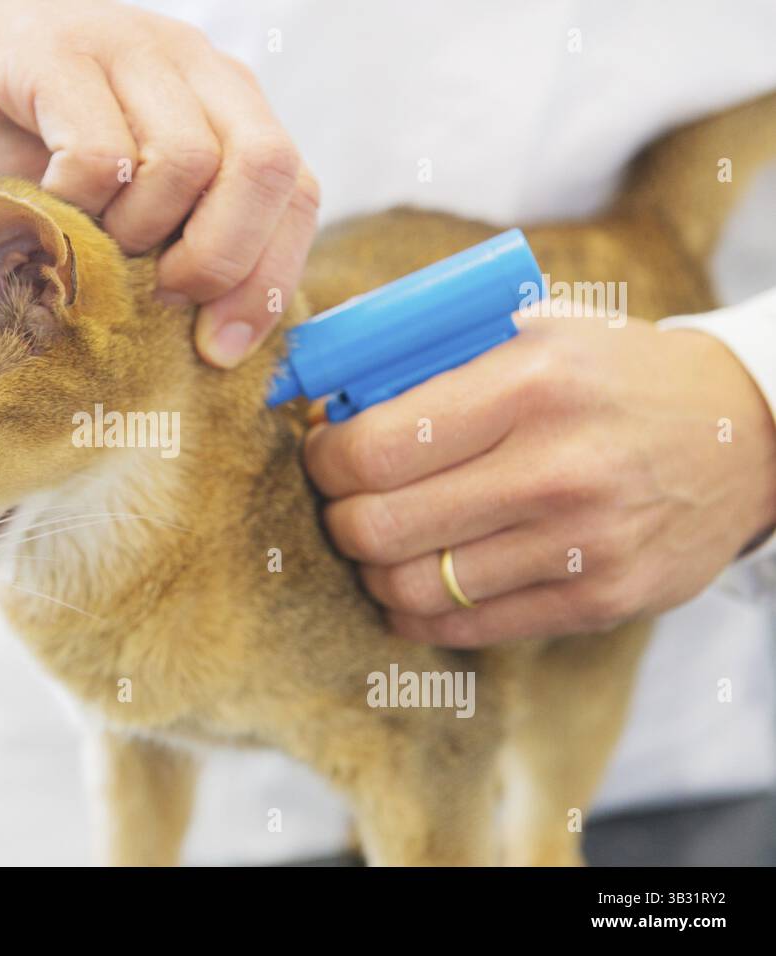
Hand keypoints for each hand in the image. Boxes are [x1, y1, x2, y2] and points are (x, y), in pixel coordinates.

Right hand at [0, 0, 318, 366]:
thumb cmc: (36, 127)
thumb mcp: (118, 187)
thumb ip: (169, 237)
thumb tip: (207, 339)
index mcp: (226, 101)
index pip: (297, 190)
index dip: (270, 278)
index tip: (224, 346)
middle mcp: (193, 64)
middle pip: (265, 167)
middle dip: (222, 259)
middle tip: (165, 294)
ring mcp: (129, 49)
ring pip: (185, 163)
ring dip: (139, 232)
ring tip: (95, 239)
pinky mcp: (56, 53)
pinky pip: (98, 152)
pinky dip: (77, 205)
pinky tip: (49, 205)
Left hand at [303, 314, 775, 646]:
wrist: (746, 435)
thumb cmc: (611, 374)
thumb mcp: (534, 327)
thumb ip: (431, 348)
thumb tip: (323, 382)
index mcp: (530, 383)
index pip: (374, 448)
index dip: (324, 457)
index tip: (325, 450)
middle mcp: (556, 467)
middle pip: (378, 527)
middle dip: (337, 516)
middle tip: (344, 500)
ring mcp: (582, 544)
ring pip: (412, 588)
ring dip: (370, 570)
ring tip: (378, 543)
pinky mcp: (600, 601)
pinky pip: (464, 629)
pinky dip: (413, 612)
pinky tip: (412, 583)